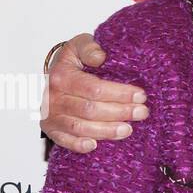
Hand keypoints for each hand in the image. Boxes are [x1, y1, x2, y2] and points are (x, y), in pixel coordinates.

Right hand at [40, 34, 148, 152]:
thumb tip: (100, 57)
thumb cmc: (70, 64)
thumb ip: (88, 47)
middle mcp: (53, 97)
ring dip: (106, 131)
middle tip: (141, 112)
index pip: (93, 88)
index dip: (119, 93)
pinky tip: (95, 145)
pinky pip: (64, 141)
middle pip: (90, 110)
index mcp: (61, 76)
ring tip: (128, 129)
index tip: (140, 95)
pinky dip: (78, 145)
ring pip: (80, 127)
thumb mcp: (78, 47)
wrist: (51, 78)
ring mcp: (51, 115)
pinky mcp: (51, 129)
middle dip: (119, 112)